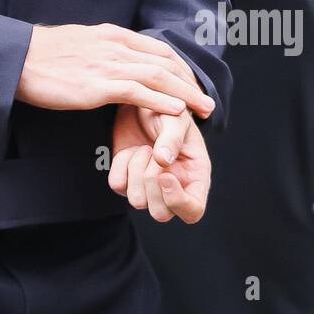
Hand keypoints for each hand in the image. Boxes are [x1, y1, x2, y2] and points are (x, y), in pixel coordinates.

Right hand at [16, 21, 215, 119]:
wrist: (16, 58)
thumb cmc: (41, 55)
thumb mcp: (79, 43)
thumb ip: (101, 50)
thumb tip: (112, 61)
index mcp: (111, 35)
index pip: (157, 48)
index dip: (180, 68)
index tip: (192, 84)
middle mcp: (114, 46)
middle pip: (164, 62)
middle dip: (190, 83)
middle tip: (207, 102)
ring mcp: (106, 64)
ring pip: (157, 76)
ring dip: (185, 94)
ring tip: (202, 110)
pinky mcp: (96, 85)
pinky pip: (137, 92)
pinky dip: (160, 101)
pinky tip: (175, 112)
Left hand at [110, 103, 211, 223]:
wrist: (143, 99)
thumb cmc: (168, 109)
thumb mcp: (176, 118)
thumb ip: (172, 138)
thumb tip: (163, 161)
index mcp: (195, 178)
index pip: (193, 211)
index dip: (178, 202)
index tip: (165, 175)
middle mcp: (173, 188)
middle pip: (161, 213)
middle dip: (152, 183)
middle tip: (153, 152)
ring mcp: (147, 187)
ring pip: (137, 201)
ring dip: (137, 169)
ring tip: (144, 148)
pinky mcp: (126, 179)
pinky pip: (118, 185)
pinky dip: (120, 165)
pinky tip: (131, 149)